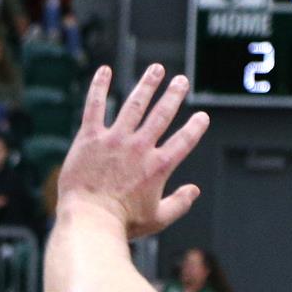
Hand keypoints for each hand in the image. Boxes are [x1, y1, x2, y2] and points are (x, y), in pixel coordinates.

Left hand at [57, 65, 208, 239]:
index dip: (195, 127)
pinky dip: (99, 87)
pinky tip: (104, 71)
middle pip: (161, 115)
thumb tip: (194, 191)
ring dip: (147, 85)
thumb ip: (180, 203)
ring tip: (156, 69)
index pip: (184, 140)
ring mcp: (114, 139)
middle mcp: (139, 148)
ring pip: (134, 104)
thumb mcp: (159, 218)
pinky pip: (94, 106)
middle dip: (173, 95)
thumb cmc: (122, 222)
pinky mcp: (90, 137)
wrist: (90, 218)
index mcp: (159, 166)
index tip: (202, 116)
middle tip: (181, 81)